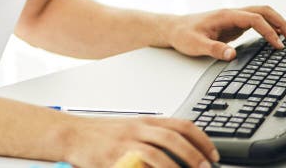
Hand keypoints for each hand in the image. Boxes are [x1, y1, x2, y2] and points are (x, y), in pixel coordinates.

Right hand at [65, 115, 219, 167]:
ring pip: (157, 153)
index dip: (202, 139)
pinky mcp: (113, 158)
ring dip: (176, 167)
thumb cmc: (102, 134)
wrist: (72, 133)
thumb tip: (183, 150)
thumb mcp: (131, 129)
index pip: (181, 125)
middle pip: (173, 138)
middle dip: (195, 155)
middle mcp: (138, 130)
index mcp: (145, 121)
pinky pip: (137, 166)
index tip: (213, 154)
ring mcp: (125, 144)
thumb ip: (153, 136)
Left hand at [166, 6, 285, 60]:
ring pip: (262, 15)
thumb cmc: (183, 35)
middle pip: (264, 11)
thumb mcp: (196, 45)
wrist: (173, 29)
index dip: (268, 31)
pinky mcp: (234, 25)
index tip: (279, 46)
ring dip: (279, 24)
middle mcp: (232, 14)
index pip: (254, 19)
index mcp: (225, 16)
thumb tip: (232, 55)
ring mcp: (234, 19)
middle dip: (282, 23)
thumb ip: (214, 49)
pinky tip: (278, 39)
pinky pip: (258, 22)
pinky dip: (271, 28)